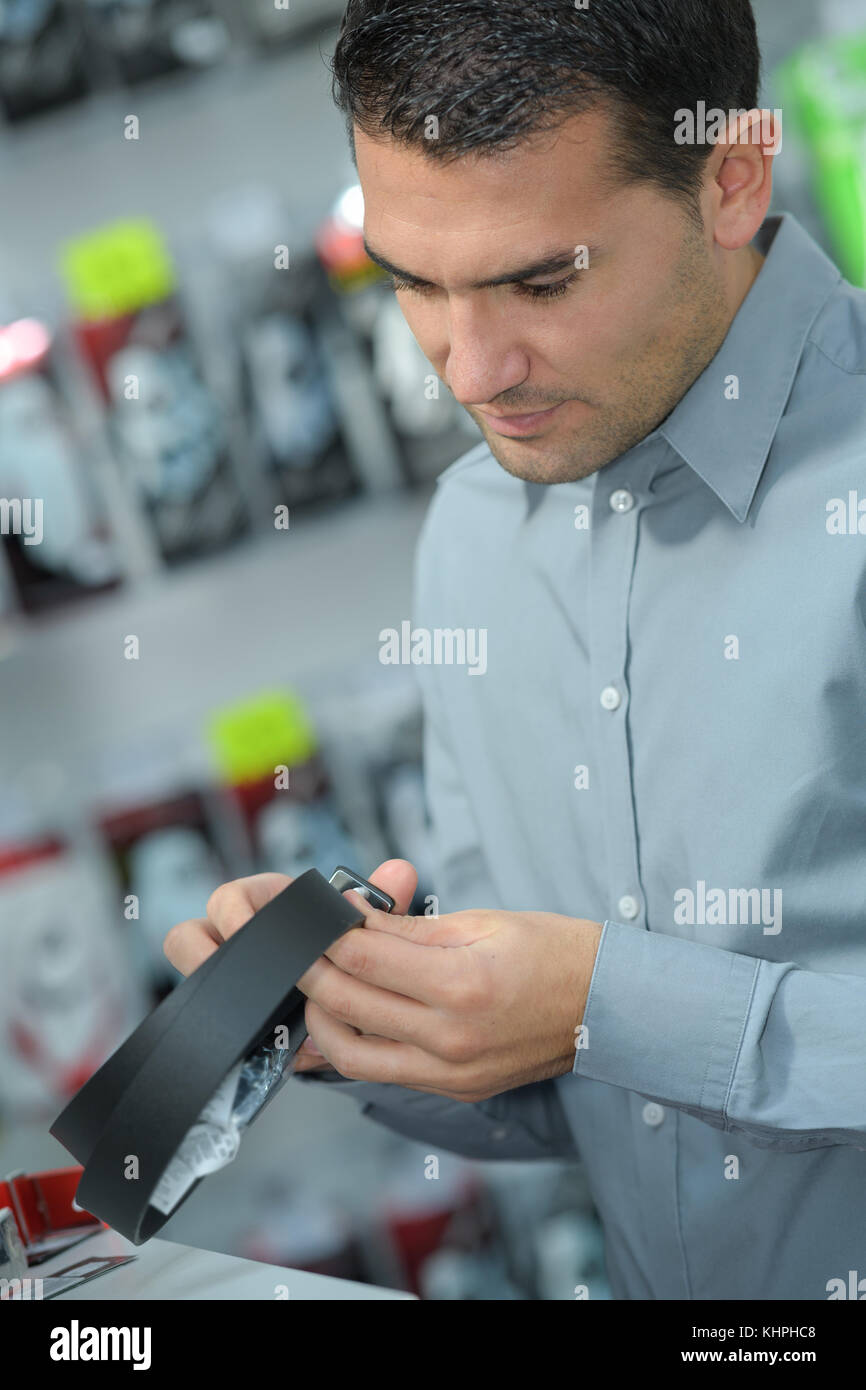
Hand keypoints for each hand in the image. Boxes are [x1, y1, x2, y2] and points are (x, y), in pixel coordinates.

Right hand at [162, 859, 419, 1074]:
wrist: (342, 989)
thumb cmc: (342, 943)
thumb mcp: (360, 926)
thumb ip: (379, 901)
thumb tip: (400, 872)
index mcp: (263, 906)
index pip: (227, 899)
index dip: (230, 913)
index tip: (245, 930)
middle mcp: (237, 939)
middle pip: (188, 938)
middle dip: (202, 956)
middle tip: (231, 973)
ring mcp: (230, 976)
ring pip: (194, 982)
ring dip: (210, 992)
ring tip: (242, 1012)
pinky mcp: (235, 1015)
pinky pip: (215, 1022)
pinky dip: (236, 1033)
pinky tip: (264, 1043)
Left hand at [296, 878, 602, 1101]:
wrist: (608, 1004)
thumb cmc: (553, 952)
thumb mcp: (481, 922)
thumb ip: (409, 926)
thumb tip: (353, 916)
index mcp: (461, 985)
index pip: (364, 957)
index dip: (326, 932)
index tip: (312, 915)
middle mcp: (452, 1038)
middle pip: (348, 1005)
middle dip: (310, 971)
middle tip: (297, 946)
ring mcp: (453, 1072)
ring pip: (354, 1055)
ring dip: (322, 1019)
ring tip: (317, 987)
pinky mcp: (457, 1089)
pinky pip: (387, 1073)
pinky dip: (357, 1046)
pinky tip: (348, 1019)